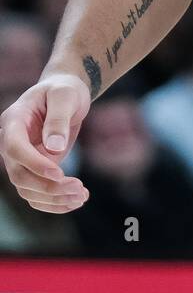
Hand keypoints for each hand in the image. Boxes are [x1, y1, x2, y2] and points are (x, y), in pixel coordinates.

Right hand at [0, 73, 91, 211]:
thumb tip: (54, 148)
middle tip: (79, 188)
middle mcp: (11, 143)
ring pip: (27, 190)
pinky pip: (38, 193)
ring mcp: (21, 159)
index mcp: (13, 121)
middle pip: (19, 175)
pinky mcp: (34, 169)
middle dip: (47, 186)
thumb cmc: (64, 90)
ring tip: (82, 196)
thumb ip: (58, 118)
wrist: (66, 94)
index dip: (34, 163)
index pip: (15, 148)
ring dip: (53, 199)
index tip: (59, 173)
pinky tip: (76, 201)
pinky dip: (55, 202)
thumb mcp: (65, 95)